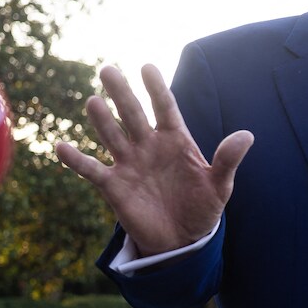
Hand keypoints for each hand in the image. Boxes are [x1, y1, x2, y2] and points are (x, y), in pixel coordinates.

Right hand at [55, 64, 252, 256]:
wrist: (182, 240)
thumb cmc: (202, 207)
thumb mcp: (219, 186)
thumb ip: (227, 160)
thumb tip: (247, 135)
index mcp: (175, 140)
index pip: (165, 108)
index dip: (156, 89)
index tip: (147, 67)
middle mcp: (148, 145)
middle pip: (132, 114)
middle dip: (122, 94)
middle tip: (108, 69)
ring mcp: (129, 163)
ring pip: (112, 136)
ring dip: (102, 121)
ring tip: (93, 102)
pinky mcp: (114, 186)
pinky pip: (91, 170)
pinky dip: (75, 160)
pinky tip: (60, 147)